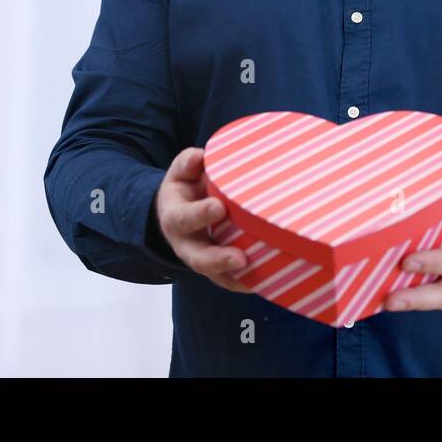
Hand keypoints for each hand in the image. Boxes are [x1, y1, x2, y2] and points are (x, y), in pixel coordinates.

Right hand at [153, 147, 251, 293]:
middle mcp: (186, 243)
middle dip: (217, 259)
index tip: (219, 207)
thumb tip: (198, 158)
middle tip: (240, 258)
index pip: (184, 218)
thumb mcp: (181, 172)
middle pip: (197, 258)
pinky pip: (229, 281)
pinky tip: (266, 282)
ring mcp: (201, 259)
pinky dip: (245, 284)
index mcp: (175, 216)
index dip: (200, 215)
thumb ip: (188, 164)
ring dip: (234, 277)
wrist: (179, 209)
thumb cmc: (187, 186)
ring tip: (255, 274)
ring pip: (214, 275)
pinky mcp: (216, 269)